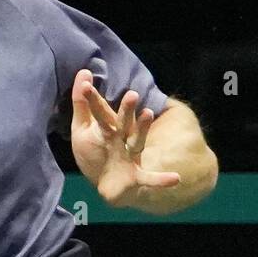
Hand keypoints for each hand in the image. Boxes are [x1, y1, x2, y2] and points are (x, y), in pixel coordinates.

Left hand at [70, 69, 179, 208]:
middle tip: (131, 94)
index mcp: (107, 128)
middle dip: (126, 110)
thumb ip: (82, 103)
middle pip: (123, 122)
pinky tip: (176, 178)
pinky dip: (162, 179)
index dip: (92, 100)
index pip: (100, 112)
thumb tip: (83, 71)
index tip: (84, 85)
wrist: (107, 184)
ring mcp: (130, 156)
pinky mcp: (136, 176)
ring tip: (149, 114)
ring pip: (137, 142)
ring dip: (143, 129)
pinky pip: (150, 178)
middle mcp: (122, 139)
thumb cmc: (95, 152)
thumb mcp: (82, 129)